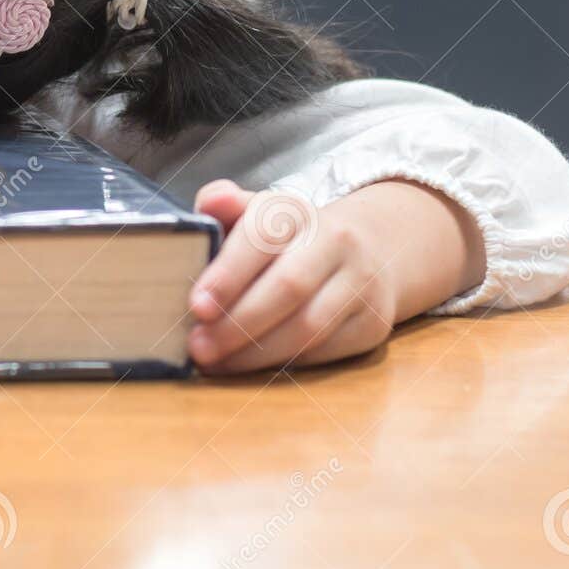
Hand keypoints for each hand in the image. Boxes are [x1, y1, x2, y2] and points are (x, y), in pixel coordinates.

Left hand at [186, 178, 485, 373]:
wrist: (364, 250)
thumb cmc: (286, 239)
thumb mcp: (254, 214)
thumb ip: (224, 206)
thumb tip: (210, 202)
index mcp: (297, 210)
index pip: (263, 236)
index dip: (229, 274)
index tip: (197, 306)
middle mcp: (336, 240)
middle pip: (289, 286)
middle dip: (238, 322)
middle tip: (198, 346)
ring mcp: (361, 282)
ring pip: (309, 326)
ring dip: (256, 351)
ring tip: (216, 362)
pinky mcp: (372, 322)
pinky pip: (325, 350)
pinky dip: (281, 363)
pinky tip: (248, 366)